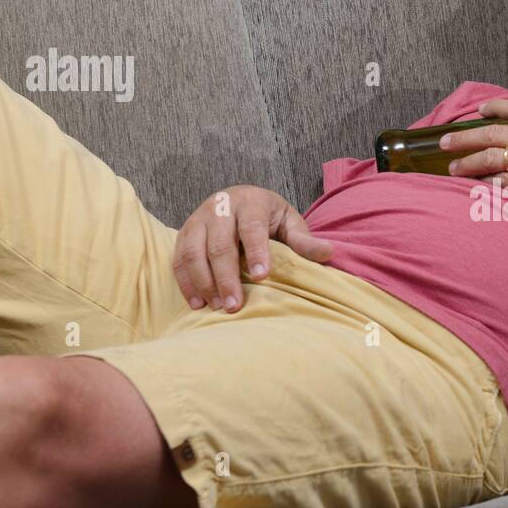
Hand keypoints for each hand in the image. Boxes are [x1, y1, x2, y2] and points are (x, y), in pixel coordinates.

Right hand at [172, 185, 331, 312]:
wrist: (240, 200)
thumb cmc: (269, 217)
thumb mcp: (290, 222)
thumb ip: (304, 240)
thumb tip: (328, 252)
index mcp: (250, 201)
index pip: (252, 226)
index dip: (256, 251)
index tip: (262, 277)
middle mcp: (220, 206)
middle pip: (219, 243)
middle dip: (226, 277)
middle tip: (234, 306)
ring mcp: (198, 218)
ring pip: (194, 251)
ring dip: (203, 282)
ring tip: (216, 307)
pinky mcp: (184, 232)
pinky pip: (179, 258)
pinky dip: (186, 282)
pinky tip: (198, 304)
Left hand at [439, 99, 507, 229]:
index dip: (493, 107)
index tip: (478, 111)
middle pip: (492, 133)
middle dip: (463, 138)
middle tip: (445, 142)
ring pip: (490, 160)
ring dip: (467, 164)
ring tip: (453, 169)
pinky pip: (501, 185)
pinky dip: (485, 185)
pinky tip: (476, 187)